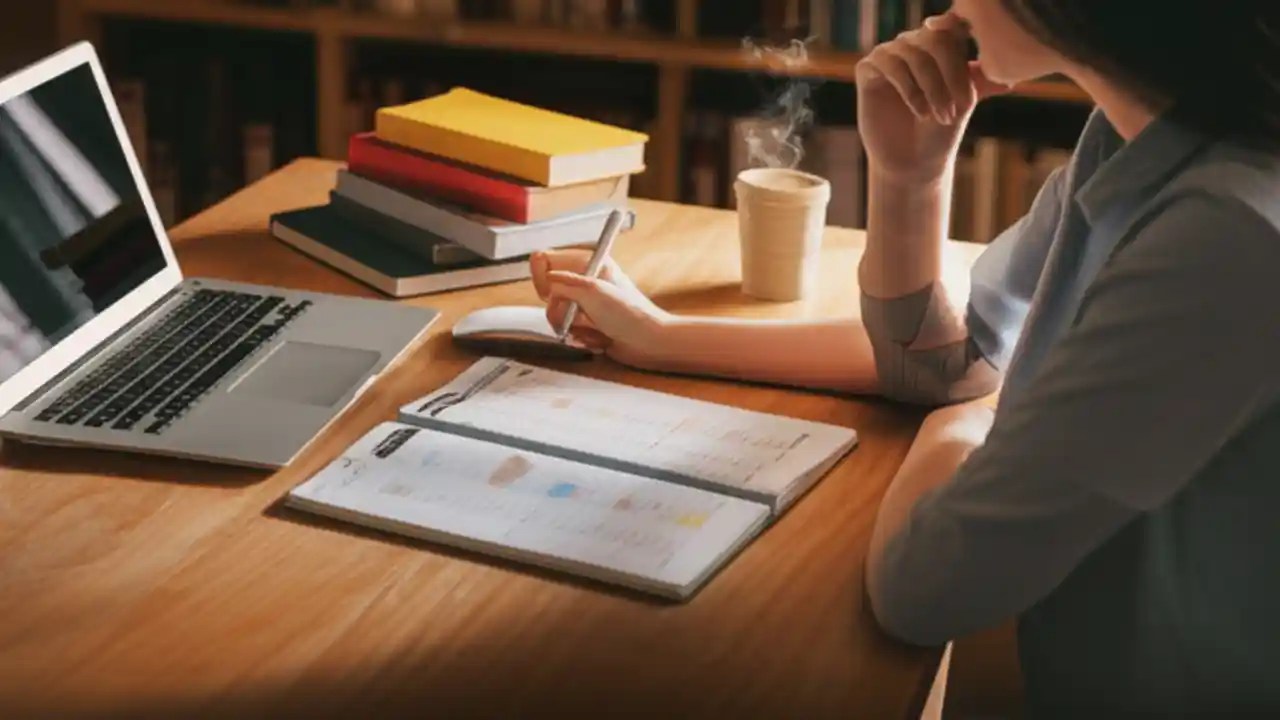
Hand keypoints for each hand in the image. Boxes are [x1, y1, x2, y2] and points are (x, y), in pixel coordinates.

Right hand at [530, 249, 669, 365]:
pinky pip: (568, 331)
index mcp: (587, 264)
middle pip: (548, 293)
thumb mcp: (593, 292)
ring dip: (573, 327)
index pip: (546, 261)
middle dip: (560, 311)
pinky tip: (598, 339)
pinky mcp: (587, 324)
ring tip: (594, 329)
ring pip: (556, 315)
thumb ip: (564, 283)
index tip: (549, 293)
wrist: (649, 342)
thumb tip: (547, 278)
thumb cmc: (630, 313)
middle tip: (578, 315)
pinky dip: (580, 338)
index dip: (542, 278)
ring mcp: (584, 304)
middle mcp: (583, 282)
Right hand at [855, 13, 1010, 183]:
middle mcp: (913, 43)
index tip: (967, 99)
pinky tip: (920, 112)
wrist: (912, 162)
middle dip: (949, 76)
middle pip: (935, 40)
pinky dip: (909, 89)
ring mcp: (889, 54)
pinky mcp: (867, 69)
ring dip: (931, 87)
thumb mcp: (965, 99)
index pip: (953, 32)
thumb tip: (988, 58)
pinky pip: (889, 64)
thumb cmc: (941, 130)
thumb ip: (974, 73)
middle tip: (955, 110)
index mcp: (939, 43)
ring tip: (938, 116)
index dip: (962, 62)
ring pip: (914, 53)